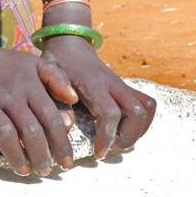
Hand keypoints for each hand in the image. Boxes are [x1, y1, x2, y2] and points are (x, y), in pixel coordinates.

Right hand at [0, 32, 79, 175]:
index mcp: (29, 85)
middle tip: (45, 171)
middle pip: (30, 130)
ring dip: (15, 156)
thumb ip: (56, 78)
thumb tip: (74, 99)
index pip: (50, 117)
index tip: (67, 163)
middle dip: (40, 155)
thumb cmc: (4, 64)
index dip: (61, 142)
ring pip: (4, 134)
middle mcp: (9, 97)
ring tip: (24, 170)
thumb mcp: (33, 63)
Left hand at [38, 34, 156, 157]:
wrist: (70, 44)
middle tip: (109, 148)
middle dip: (128, 137)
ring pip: (147, 107)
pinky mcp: (126, 88)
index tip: (98, 152)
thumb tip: (68, 123)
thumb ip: (56, 99)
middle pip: (137, 112)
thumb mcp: (48, 78)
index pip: (110, 113)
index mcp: (93, 84)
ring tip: (118, 142)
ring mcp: (122, 85)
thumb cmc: (57, 64)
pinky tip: (126, 131)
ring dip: (138, 131)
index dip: (107, 137)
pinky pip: (147, 103)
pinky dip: (143, 121)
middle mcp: (112, 84)